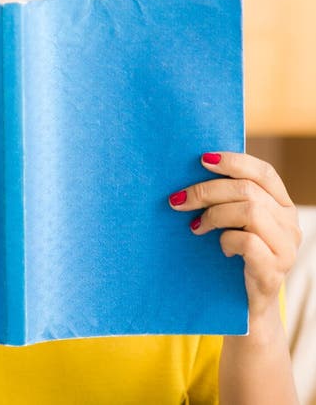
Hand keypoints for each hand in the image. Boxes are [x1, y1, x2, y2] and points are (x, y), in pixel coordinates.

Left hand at [168, 152, 300, 327]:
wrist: (244, 310)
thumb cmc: (234, 258)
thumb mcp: (234, 222)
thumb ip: (228, 197)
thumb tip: (195, 167)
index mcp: (282, 205)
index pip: (264, 172)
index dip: (234, 160)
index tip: (202, 159)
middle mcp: (290, 223)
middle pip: (248, 190)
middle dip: (208, 190)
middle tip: (179, 200)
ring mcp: (286, 248)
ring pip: (250, 211)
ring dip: (214, 215)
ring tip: (196, 227)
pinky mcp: (275, 271)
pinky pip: (249, 242)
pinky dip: (227, 241)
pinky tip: (220, 249)